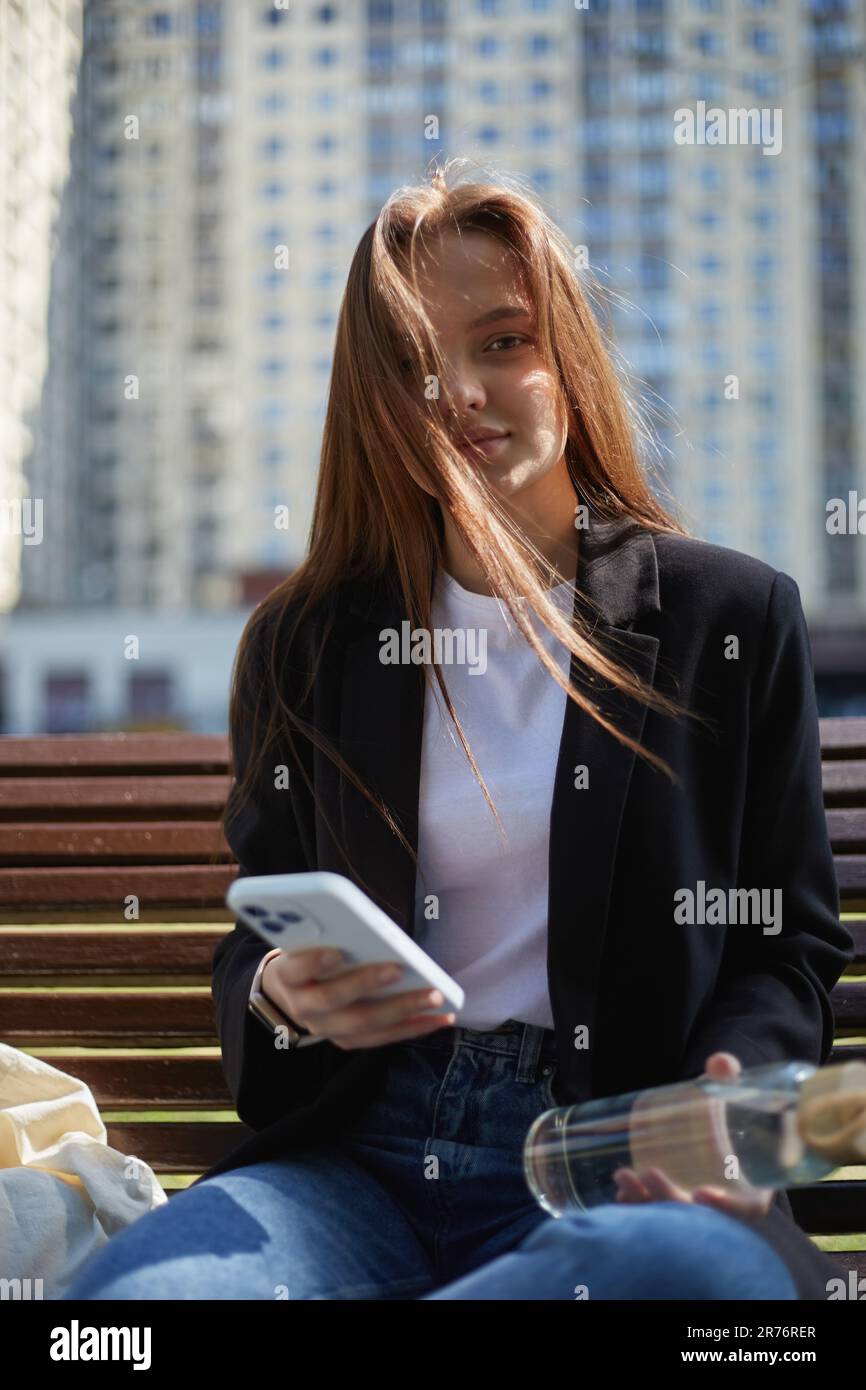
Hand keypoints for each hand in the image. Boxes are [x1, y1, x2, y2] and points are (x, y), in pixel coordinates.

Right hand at [261, 948, 455, 1049]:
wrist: (291, 991)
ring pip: (362, 1024)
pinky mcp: (346, 1041)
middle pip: (333, 999)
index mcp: (287, 976)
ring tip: (434, 997)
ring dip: (402, 1010)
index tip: (337, 951)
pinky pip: (381, 1038)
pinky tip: (440, 1017)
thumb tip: (370, 925)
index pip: (295, 970)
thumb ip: (328, 932)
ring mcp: (325, 1028)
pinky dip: (413, 1027)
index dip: (313, 962)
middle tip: (399, 969)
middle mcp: (302, 1007)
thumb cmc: (309, 953)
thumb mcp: (309, 938)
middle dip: (368, 984)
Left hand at [613, 1051, 775, 1218]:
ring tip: (623, 1176)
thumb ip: (727, 1078)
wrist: (716, 1119)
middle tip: (649, 1173)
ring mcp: (698, 1206)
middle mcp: (725, 1201)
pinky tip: (620, 1193)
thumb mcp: (732, 1094)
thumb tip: (720, 1063)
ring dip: (646, 1203)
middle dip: (670, 1199)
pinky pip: (656, 1215)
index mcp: (752, 1185)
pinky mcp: (676, 1201)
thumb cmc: (729, 1111)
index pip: (746, 1208)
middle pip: (700, 1216)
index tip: (701, 1192)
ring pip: (673, 1217)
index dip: (727, 1209)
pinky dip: (637, 1207)